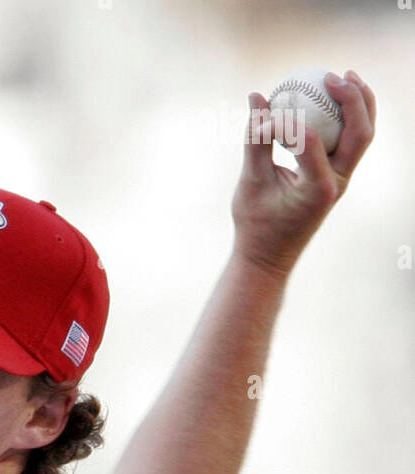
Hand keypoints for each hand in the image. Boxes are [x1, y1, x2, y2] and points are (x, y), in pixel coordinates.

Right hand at [232, 71, 375, 278]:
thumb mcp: (251, 182)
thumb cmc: (256, 224)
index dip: (287, 119)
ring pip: (363, 135)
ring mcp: (342, 180)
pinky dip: (347, 117)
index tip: (265, 112)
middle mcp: (338, 183)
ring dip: (360, 103)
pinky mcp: (338, 177)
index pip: (310, 140)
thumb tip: (256, 95)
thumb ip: (255, 138)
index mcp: (318, 189)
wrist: (268, 257)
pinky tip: (334, 97)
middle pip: (360, 133)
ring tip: (346, 76)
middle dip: (352, 99)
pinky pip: (350, 141)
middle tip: (332, 75)